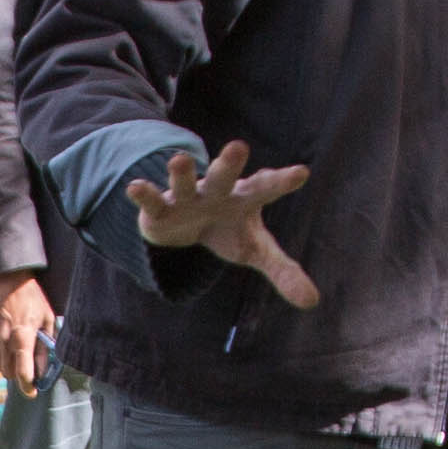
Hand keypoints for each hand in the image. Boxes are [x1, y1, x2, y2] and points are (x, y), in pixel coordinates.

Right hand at [0, 273, 56, 387]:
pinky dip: (0, 357)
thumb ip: (45, 347)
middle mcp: (5, 341)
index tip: (33, 393)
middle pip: (10, 374)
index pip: (23, 373)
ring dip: (10, 366)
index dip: (28, 387)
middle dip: (20, 375)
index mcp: (23, 337)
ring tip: (19, 353)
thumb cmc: (32, 298)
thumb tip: (43, 369)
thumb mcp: (47, 320)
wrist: (8, 280)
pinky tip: (8, 346)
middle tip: (30, 366)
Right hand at [123, 140, 319, 308]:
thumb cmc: (227, 229)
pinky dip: (144, 194)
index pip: (266, 188)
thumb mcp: (256, 250)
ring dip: (181, 173)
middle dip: (228, 163)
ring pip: (184, 183)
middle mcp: (216, 192)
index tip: (301, 174)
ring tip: (179, 160)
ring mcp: (186, 198)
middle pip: (223, 177)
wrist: (185, 223)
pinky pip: (152, 201)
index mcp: (244, 198)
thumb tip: (313, 302)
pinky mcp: (160, 210)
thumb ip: (284, 271)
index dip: (281, 181)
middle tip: (238, 146)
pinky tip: (135, 186)